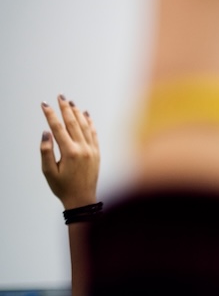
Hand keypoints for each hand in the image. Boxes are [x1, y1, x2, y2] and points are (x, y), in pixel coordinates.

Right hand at [40, 94, 99, 209]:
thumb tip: (46, 132)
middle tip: (60, 96)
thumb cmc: (62, 187)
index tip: (44, 104)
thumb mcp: (48, 171)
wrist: (83, 199)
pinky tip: (86, 115)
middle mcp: (83, 148)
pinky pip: (94, 134)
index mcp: (70, 152)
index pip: (58, 128)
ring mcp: (92, 150)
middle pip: (73, 123)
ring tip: (71, 103)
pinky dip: (90, 123)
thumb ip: (46, 150)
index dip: (50, 114)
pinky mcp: (97, 153)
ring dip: (78, 113)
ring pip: (85, 126)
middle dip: (65, 108)